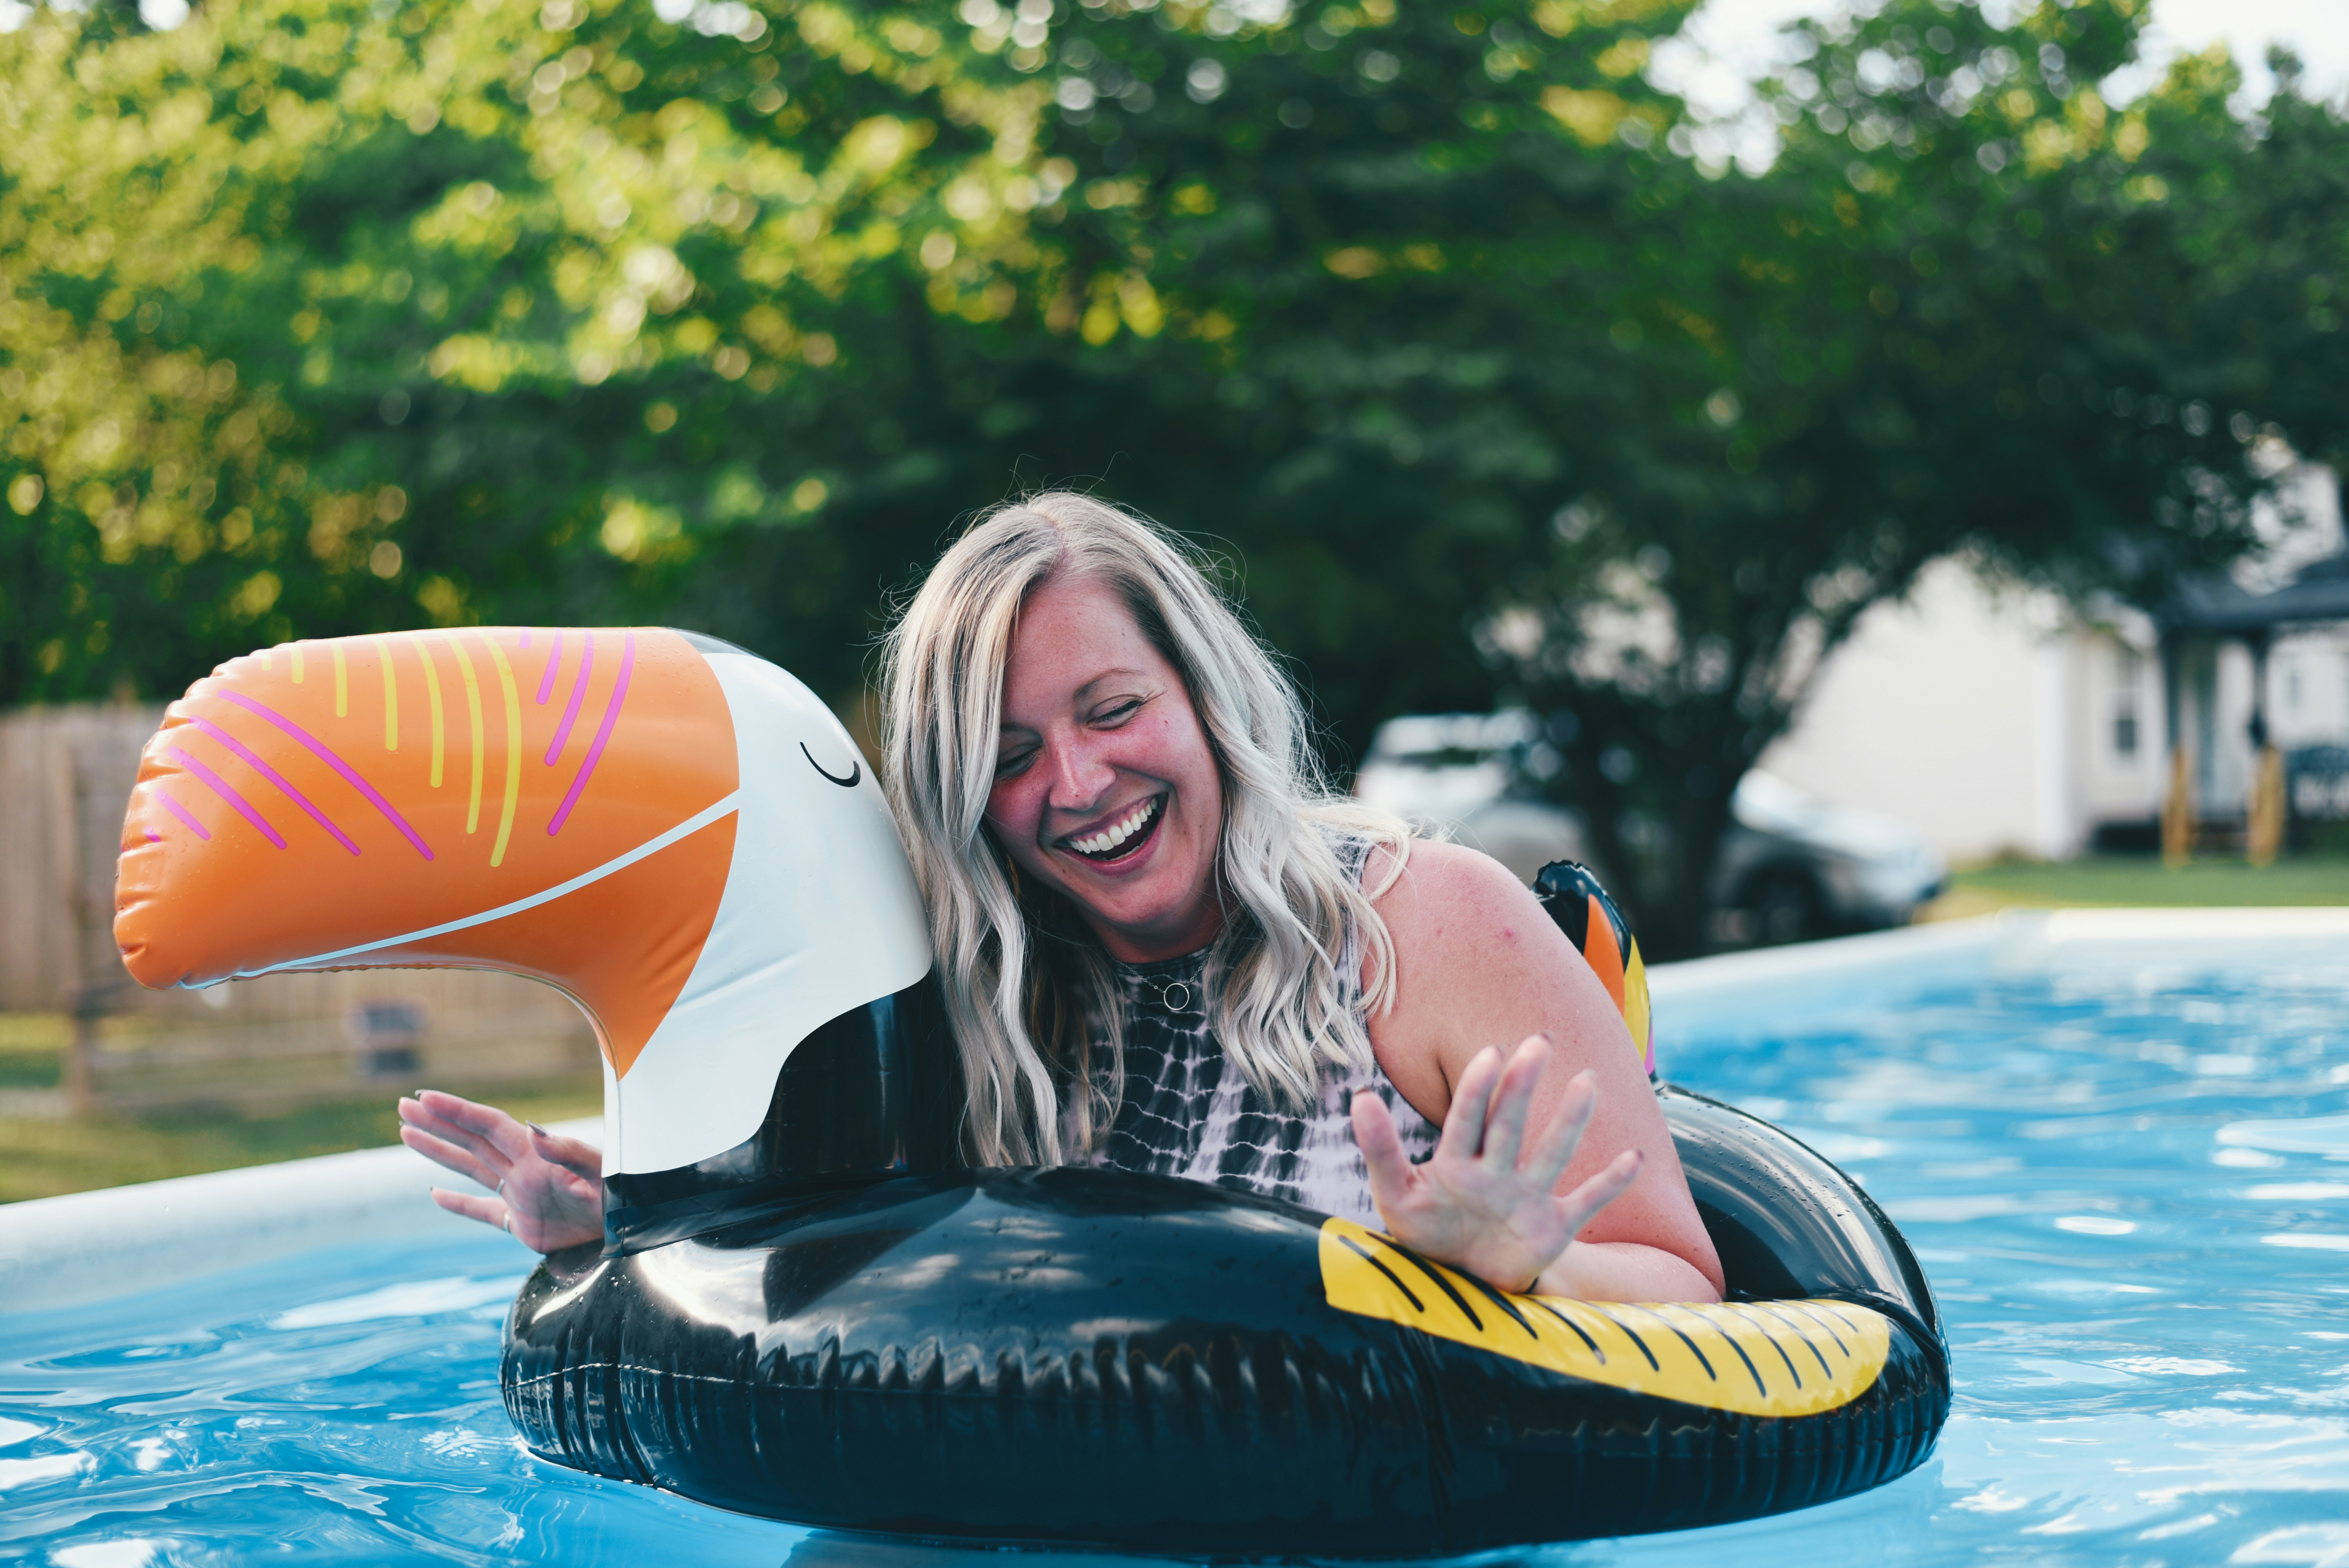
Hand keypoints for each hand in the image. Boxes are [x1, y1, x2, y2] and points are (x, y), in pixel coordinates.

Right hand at [397, 1089, 604, 1253]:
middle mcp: (523, 1169)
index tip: (426, 1098)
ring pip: (470, 1168)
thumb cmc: (620, 1198)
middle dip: (438, 1123)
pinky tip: (435, 1195)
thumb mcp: (600, 1172)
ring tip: (406, 1133)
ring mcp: (520, 1194)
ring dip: (439, 1152)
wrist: (628, 1231)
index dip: (457, 1110)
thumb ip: (570, 1153)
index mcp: (535, 1154)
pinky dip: (459, 1204)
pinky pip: (483, 1210)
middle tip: (403, 1106)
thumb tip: (537, 1132)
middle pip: (471, 1139)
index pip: (488, 1125)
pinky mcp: (522, 1224)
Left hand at [1352, 1035, 1641, 1293]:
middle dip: (1523, 1084)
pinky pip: (1586, 1202)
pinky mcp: (1553, 1227)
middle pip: (1510, 1123)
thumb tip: (1359, 1096)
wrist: (1463, 1280)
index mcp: (1458, 1161)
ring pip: (1552, 1152)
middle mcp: (1497, 1170)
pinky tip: (1633, 1159)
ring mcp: (1528, 1197)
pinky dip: (1609, 1184)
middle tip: (1538, 1042)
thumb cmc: (1429, 1230)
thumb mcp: (1395, 1196)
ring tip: (1587, 1081)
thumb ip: (1379, 1149)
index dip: (1478, 1088)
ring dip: (1570, 1120)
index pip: (1467, 1117)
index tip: (1491, 1053)